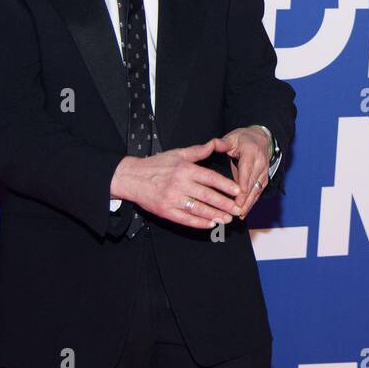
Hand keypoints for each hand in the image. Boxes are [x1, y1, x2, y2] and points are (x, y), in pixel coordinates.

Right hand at [111, 140, 242, 229]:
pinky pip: (185, 219)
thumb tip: (214, 143)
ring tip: (228, 218)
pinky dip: (199, 223)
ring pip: (198, 209)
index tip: (238, 191)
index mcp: (185, 169)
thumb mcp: (177, 153)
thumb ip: (198, 151)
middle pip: (207, 196)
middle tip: (238, 209)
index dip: (225, 185)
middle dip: (225, 204)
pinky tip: (210, 224)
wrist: (130, 177)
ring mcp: (172, 199)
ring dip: (215, 215)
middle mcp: (180, 184)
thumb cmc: (156, 164)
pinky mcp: (165, 211)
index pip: (210, 178)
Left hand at [212, 127, 271, 219]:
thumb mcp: (233, 138)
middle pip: (252, 183)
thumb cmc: (243, 139)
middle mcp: (260, 164)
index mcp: (251, 153)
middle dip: (245, 198)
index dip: (243, 183)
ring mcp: (264, 172)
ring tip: (239, 215)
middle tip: (236, 211)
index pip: (247, 170)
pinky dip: (251, 203)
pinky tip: (244, 213)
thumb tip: (212, 144)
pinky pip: (258, 192)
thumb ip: (222, 143)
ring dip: (249, 203)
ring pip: (257, 190)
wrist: (261, 139)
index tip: (238, 196)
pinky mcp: (264, 179)